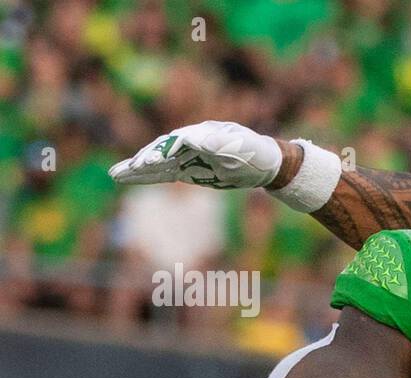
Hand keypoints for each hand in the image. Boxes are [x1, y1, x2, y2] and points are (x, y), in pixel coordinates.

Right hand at [109, 120, 281, 188]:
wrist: (264, 163)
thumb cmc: (254, 151)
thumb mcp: (240, 146)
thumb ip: (217, 142)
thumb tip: (193, 138)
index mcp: (201, 134)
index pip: (175, 142)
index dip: (161, 152)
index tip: (149, 163)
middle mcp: (190, 142)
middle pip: (161, 151)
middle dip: (142, 161)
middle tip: (124, 171)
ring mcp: (187, 156)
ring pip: (159, 163)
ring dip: (138, 169)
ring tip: (115, 175)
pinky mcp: (188, 169)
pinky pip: (165, 174)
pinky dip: (148, 177)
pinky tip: (131, 178)